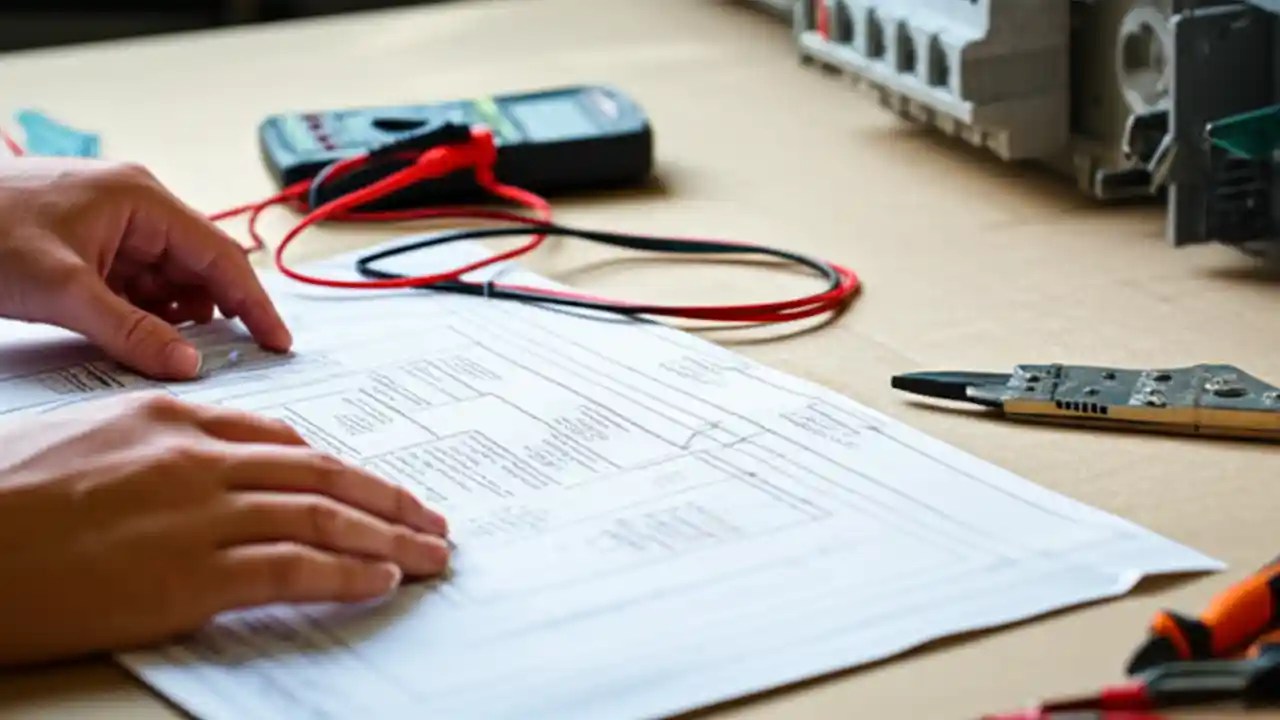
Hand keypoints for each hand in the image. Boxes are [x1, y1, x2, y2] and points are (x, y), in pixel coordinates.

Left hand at [0, 157, 289, 378]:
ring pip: (164, 279)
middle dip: (208, 315)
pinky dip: (139, 312)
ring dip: (168, 318)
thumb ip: (132, 332)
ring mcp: (110, 222)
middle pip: (196, 267)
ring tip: (159, 349)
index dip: (254, 303)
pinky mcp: (86, 242)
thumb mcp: (63, 291)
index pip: (220, 257)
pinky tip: (129, 335)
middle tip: (222, 361)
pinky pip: (133, 282)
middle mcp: (134, 205)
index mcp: (141, 199)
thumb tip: (187, 366)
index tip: (278, 342)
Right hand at [0, 393, 449, 667]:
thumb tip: (215, 462)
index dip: (342, 465)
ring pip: (323, 517)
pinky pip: (295, 568)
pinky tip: (383, 578)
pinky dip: (349, 572)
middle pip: (322, 473)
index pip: (284, 438)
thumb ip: (160, 441)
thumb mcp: (85, 437)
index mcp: (172, 415)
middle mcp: (198, 457)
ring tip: (431, 552)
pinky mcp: (190, 576)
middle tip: (431, 517)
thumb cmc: (2, 492)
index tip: (374, 484)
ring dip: (391, 537)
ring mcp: (199, 514)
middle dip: (388, 497)